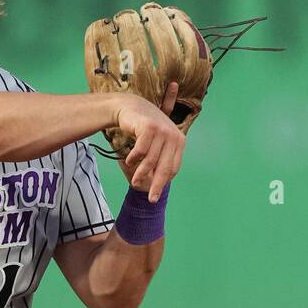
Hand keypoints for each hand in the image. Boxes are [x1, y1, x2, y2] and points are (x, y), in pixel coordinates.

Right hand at [117, 82, 184, 201]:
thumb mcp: (156, 143)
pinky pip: (141, 151)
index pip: (173, 168)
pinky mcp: (149, 127)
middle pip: (164, 167)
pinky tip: (129, 160)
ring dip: (141, 174)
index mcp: (179, 141)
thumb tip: (160, 183)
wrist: (130, 107)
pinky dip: (134, 158)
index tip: (156, 195)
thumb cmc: (143, 128)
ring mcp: (162, 130)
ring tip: (134, 181)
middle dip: (157, 186)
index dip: (164, 183)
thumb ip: (160, 159)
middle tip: (151, 200)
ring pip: (151, 161)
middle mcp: (173, 135)